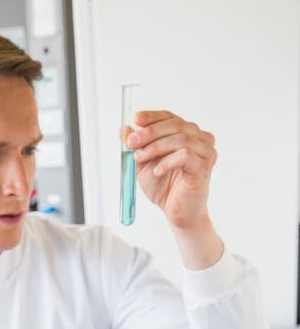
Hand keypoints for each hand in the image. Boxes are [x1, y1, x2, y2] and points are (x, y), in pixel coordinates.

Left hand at [127, 110, 216, 229]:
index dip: (152, 116)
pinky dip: (167, 162)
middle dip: (149, 132)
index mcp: (186, 133)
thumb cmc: (164, 187)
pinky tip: (157, 171)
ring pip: (180, 138)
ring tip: (140, 159)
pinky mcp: (204, 166)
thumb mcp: (143, 164)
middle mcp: (199, 138)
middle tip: (131, 142)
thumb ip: (136, 146)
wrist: (176, 212)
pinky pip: (185, 155)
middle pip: (175, 125)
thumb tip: (124, 129)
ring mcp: (205, 151)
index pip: (170, 117)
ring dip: (155, 147)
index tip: (136, 119)